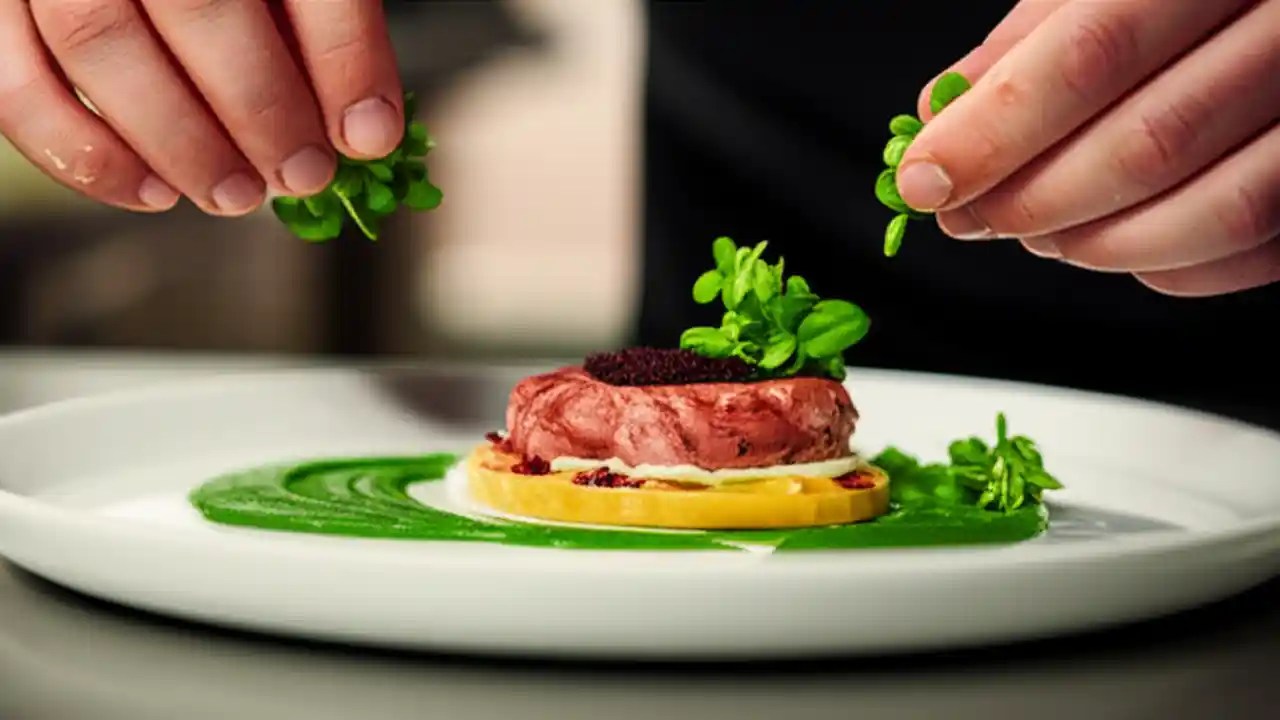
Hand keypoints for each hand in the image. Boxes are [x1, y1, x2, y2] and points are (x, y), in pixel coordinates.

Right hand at [0, 0, 401, 215]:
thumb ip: (319, 23)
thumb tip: (364, 129)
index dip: (342, 56)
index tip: (368, 132)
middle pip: (197, 4)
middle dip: (260, 109)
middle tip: (302, 174)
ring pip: (97, 41)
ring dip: (178, 140)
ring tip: (238, 193)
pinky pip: (14, 81)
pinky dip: (81, 153)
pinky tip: (152, 192)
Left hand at [896, 0, 1279, 296]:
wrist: (1276, 6)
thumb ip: (1032, 40)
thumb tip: (940, 115)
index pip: (1092, 54)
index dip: (995, 130)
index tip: (926, 177)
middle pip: (1150, 143)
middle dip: (1031, 200)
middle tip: (965, 215)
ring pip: (1217, 210)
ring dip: (1097, 242)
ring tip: (1034, 233)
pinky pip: (1258, 248)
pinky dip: (1169, 267)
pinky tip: (1115, 243)